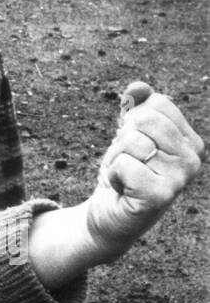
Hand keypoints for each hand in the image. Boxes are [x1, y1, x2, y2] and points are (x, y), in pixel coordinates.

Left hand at [84, 82, 203, 264]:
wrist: (109, 214)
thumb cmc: (122, 173)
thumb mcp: (128, 133)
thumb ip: (135, 106)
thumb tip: (138, 88)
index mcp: (192, 142)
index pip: (158, 103)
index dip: (133, 121)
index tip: (135, 146)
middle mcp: (194, 159)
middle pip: (145, 119)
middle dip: (123, 138)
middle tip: (127, 163)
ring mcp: (180, 179)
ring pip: (133, 140)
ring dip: (117, 158)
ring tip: (125, 177)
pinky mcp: (160, 196)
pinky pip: (124, 163)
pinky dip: (114, 175)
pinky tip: (123, 190)